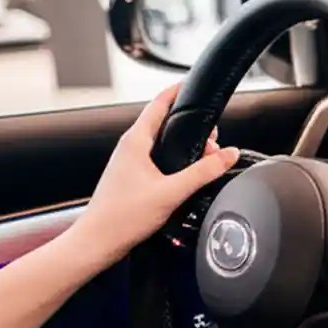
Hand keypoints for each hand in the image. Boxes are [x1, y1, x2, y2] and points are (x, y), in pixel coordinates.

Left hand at [69, 83, 239, 264]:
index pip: (159, 103)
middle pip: (164, 121)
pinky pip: (157, 156)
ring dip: (184, 143)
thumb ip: (204, 172)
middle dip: (191, 124)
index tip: (194, 84)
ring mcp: (129, 161)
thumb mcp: (172, 192)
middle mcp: (130, 147)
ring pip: (161, 140)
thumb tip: (229, 154)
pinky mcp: (131, 176)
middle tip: (213, 135)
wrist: (98, 242)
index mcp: (135, 141)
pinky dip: (175, 157)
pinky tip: (186, 173)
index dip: (179, 91)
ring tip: (206, 155)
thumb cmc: (122, 218)